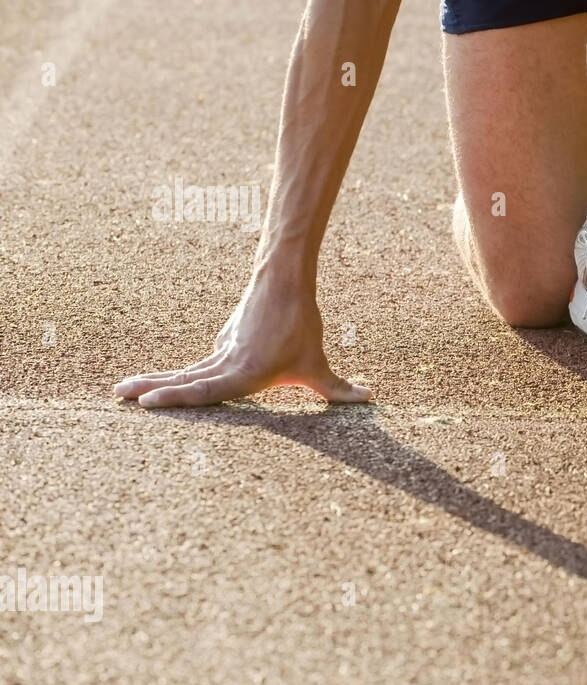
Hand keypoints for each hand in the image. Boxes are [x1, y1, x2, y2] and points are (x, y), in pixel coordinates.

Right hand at [113, 271, 371, 407]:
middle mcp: (226, 362)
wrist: (284, 281)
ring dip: (155, 381)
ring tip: (123, 391)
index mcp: (244, 372)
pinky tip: (159, 384)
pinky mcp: (222, 343)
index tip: (147, 403)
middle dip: (151, 390)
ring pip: (185, 371)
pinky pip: (197, 364)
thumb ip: (338, 388)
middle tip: (117, 396)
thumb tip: (370, 398)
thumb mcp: (318, 364)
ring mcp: (221, 351)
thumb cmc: (301, 325)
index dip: (176, 398)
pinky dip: (176, 376)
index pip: (205, 390)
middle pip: (184, 380)